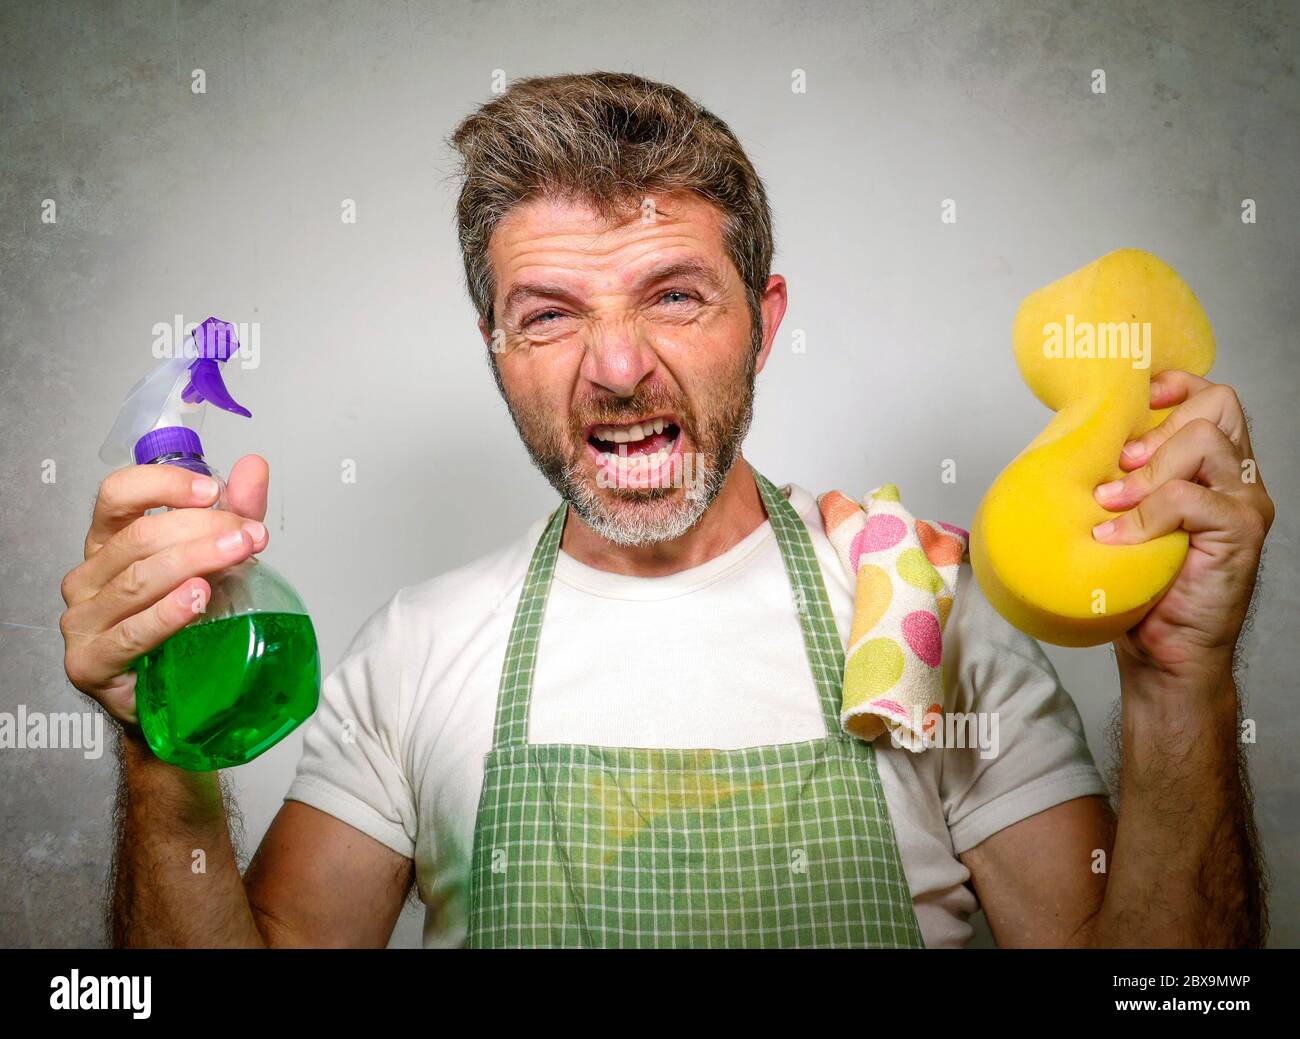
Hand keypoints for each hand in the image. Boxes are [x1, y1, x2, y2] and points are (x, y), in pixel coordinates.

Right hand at [59, 454, 270, 728]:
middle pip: (139, 537)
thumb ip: (235, 514)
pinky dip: (168, 612)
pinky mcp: (90, 661)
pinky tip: (197, 599)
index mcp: (110, 542)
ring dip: (194, 561)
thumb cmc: (191, 623)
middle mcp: (89, 576)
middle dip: (201, 529)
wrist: (181, 694)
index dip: (164, 485)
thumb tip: (255, 467)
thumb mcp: (219, 560)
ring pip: (139, 579)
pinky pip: (131, 632)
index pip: (118, 494)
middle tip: (248, 535)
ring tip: (237, 556)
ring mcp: (83, 620)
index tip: (212, 490)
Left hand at [1090, 373, 1273, 680]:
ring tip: (1114, 505)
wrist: (1164, 652)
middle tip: (1119, 470)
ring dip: (1147, 471)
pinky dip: (1146, 514)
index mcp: (1212, 468)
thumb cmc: (1140, 587)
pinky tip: (1119, 538)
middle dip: (1157, 429)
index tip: (1134, 401)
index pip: (1212, 397)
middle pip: (1216, 405)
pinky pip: (1189, 498)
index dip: (1175, 386)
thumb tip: (1072, 441)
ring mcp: (1244, 503)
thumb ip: (1120, 478)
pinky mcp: (1240, 533)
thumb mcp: (1122, 517)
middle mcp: (1236, 479)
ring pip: (1203, 442)